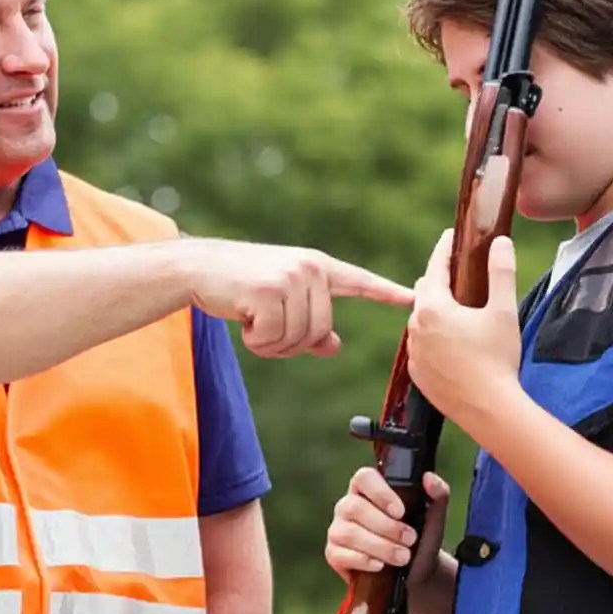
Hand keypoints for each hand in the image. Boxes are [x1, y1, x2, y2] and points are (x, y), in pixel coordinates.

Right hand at [181, 238, 413, 357]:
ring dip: (271, 343)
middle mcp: (310, 269)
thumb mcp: (281, 300)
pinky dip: (256, 340)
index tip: (412, 298)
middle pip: (320, 331)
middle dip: (291, 342)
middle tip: (264, 326)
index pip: (359, 281)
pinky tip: (243, 319)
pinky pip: (274, 338)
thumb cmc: (242, 285)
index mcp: (318, 267)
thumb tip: (333, 347)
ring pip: (298, 338)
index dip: (386, 292)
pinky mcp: (269, 291)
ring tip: (253, 320)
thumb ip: (310, 323)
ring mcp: (290, 278)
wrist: (199, 267)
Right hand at [325, 468, 449, 585]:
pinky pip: (340, 554)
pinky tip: (380, 566)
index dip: (380, 492)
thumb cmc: (421, 538)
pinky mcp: (334, 553)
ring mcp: (338, 529)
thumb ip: (437, 494)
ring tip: (402, 557)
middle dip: (386, 526)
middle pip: (355, 507)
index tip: (401, 511)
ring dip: (379, 546)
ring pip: (349, 533)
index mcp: (368, 489)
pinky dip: (363, 560)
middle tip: (410, 539)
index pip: (364, 477)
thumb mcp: (434, 517)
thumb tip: (429, 478)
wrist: (416, 574)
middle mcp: (349, 505)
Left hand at [406, 229, 522, 424]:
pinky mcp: (418, 374)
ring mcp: (414, 352)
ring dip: (435, 310)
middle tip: (457, 270)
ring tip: (454, 305)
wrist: (489, 409)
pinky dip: (433, 338)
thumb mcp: (503, 311)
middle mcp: (416, 327)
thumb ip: (501, 273)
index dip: (445, 249)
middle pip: (425, 293)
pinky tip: (449, 340)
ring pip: (421, 321)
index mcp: (433, 307)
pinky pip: (422, 346)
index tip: (451, 235)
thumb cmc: (497, 359)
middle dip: (439, 279)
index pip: (435, 267)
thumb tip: (500, 242)